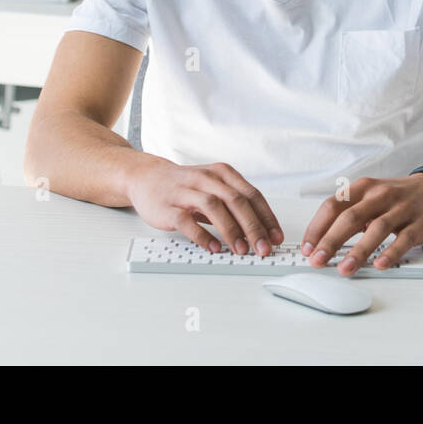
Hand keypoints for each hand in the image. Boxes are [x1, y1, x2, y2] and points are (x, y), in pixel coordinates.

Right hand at [125, 154, 283, 255]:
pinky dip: (201, 235)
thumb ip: (234, 205)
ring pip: (214, 207)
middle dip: (254, 227)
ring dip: (231, 230)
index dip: (267, 217)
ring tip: (242, 250)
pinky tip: (213, 247)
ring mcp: (185, 191)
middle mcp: (206, 178)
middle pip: (236, 201)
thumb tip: (262, 231)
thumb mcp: (214, 187)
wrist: (146, 177)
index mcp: (222, 173)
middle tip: (264, 248)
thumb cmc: (185, 186)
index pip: (251, 194)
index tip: (276, 237)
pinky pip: (186, 221)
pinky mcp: (167, 207)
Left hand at [301, 174, 422, 275]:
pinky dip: (391, 252)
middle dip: (331, 240)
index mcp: (363, 188)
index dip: (317, 227)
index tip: (307, 248)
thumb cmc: (397, 197)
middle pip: (351, 217)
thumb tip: (322, 241)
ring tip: (345, 269)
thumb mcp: (370, 197)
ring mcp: (401, 208)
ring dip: (358, 251)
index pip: (333, 206)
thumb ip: (348, 215)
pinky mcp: (419, 223)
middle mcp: (380, 195)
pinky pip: (404, 239)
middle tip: (318, 260)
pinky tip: (380, 264)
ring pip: (377, 228)